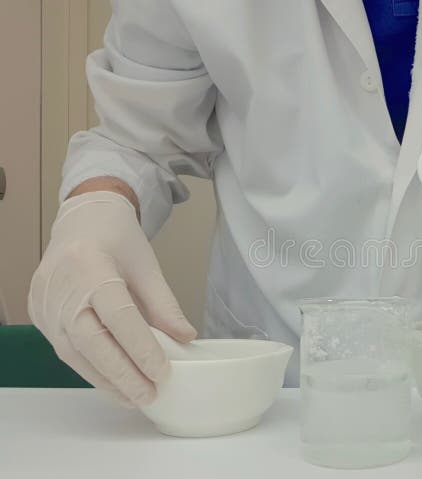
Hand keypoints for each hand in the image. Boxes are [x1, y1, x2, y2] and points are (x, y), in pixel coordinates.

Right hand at [28, 191, 195, 405]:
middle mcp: (61, 287)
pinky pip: (65, 349)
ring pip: (74, 352)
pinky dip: (91, 369)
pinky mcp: (39, 315)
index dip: (140, 348)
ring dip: (106, 379)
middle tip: (149, 395)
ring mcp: (45, 303)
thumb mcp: (147, 267)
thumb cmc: (117, 239)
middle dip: (122, 374)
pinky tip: (113, 383)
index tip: (162, 371)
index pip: (117, 316)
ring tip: (135, 397)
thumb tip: (185, 338)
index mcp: (90, 267)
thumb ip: (164, 305)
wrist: (83, 221)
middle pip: (90, 341)